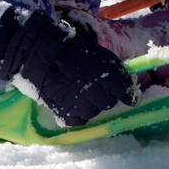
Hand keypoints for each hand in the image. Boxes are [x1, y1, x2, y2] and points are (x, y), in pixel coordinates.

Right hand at [0, 7, 139, 126]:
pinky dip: (76, 112)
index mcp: (110, 75)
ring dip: (90, 104)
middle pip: (110, 102)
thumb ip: (110, 69)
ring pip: (94, 112)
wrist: (38, 55)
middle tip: (92, 85)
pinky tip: (69, 100)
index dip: (129, 94)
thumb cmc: (67, 48)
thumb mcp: (96, 52)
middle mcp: (100, 93)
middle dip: (104, 95)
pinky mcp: (68, 115)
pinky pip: (79, 119)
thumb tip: (120, 81)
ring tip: (76, 90)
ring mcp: (84, 106)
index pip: (128, 92)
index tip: (130, 97)